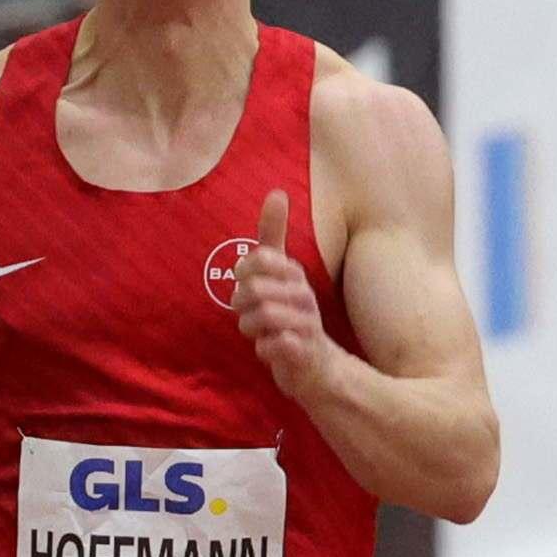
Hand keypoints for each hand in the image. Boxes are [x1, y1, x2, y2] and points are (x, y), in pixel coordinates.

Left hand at [227, 188, 333, 398]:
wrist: (317, 365)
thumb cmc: (290, 314)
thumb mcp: (280, 273)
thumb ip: (272, 236)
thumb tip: (277, 191)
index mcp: (293, 274)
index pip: (258, 258)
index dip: (243, 272)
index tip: (246, 282)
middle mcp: (303, 295)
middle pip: (252, 289)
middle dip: (240, 304)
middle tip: (249, 312)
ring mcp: (306, 323)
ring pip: (260, 317)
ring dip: (248, 327)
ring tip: (259, 330)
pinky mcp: (303, 351)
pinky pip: (271, 345)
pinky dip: (263, 349)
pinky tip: (270, 348)